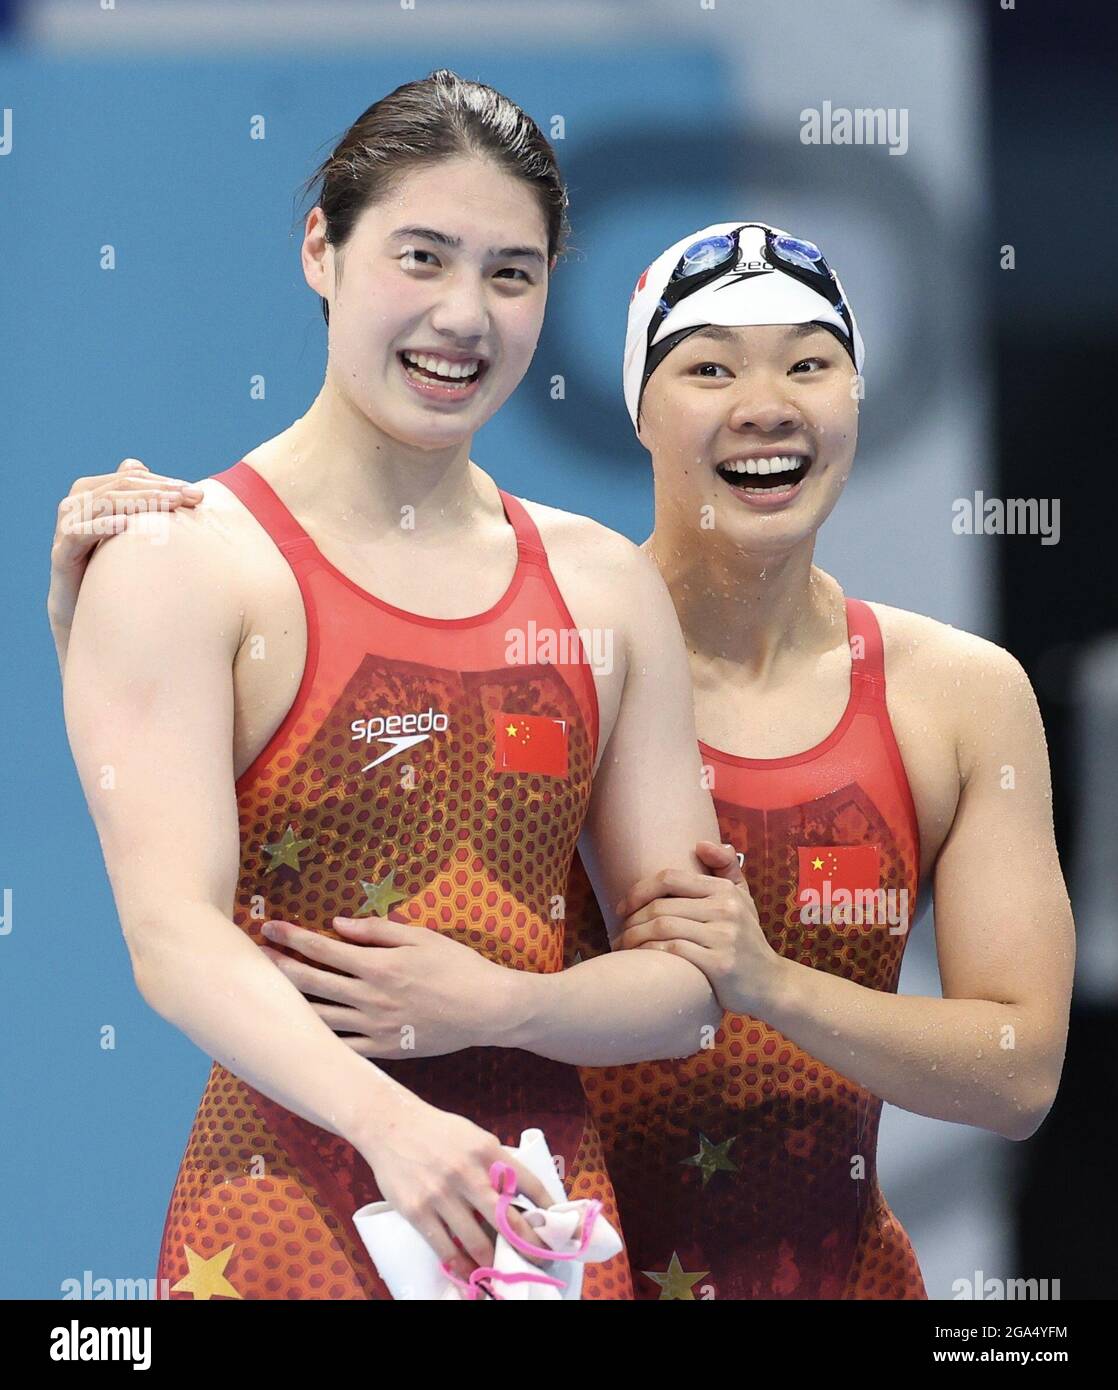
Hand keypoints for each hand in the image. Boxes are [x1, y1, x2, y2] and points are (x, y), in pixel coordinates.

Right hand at [48, 458, 203, 664]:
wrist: (84, 608)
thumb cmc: (114, 567)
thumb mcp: (133, 532)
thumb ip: (139, 499)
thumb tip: (138, 461)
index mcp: (92, 493)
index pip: (131, 477)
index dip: (164, 481)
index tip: (198, 494)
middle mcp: (75, 505)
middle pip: (119, 487)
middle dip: (159, 490)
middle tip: (192, 498)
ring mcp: (65, 528)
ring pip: (102, 504)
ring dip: (139, 502)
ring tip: (171, 506)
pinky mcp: (60, 554)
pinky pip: (78, 534)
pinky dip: (102, 526)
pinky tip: (127, 524)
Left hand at [260, 915, 515, 1057]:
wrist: (488, 1009)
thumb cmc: (459, 966)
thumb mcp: (422, 937)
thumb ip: (377, 931)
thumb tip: (337, 924)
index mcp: (378, 965)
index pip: (323, 948)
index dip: (292, 937)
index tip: (269, 927)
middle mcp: (370, 997)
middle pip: (312, 981)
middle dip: (279, 966)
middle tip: (253, 956)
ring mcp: (375, 1027)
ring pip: (320, 1016)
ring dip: (291, 1003)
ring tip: (266, 993)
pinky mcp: (385, 1049)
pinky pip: (343, 1047)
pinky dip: (319, 1040)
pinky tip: (300, 1033)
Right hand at [354, 1089, 557, 1280]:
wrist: (390, 1124)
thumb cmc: (437, 1131)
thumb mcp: (474, 1137)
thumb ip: (494, 1162)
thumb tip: (518, 1195)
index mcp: (486, 1150)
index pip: (528, 1182)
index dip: (547, 1208)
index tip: (557, 1226)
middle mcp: (467, 1172)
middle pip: (507, 1220)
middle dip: (527, 1245)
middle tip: (539, 1261)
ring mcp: (441, 1194)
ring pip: (477, 1242)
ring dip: (494, 1262)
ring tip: (505, 1273)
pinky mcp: (417, 1211)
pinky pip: (445, 1249)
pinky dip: (460, 1266)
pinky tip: (470, 1274)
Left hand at [612, 840, 781, 1015]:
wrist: (771, 983)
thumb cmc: (747, 940)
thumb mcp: (743, 899)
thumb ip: (725, 868)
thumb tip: (701, 843)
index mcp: (725, 890)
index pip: (669, 878)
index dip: (638, 890)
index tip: (622, 907)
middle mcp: (726, 909)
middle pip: (660, 905)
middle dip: (630, 920)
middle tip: (617, 932)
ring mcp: (724, 936)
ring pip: (662, 927)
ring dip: (633, 937)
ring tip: (622, 947)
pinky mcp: (720, 964)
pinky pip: (673, 950)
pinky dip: (649, 953)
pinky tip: (639, 959)